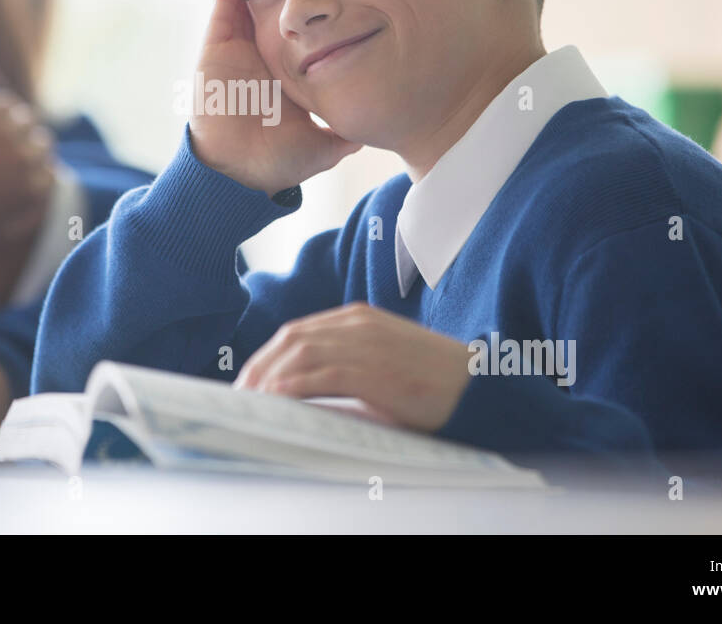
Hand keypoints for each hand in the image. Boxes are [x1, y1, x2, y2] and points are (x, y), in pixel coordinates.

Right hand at [190, 0, 360, 195]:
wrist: (240, 174)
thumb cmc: (280, 161)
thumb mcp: (327, 141)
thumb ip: (349, 129)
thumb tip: (381, 122)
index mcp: (287, 70)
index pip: (302, 30)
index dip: (313, 8)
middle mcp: (263, 55)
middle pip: (272, 6)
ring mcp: (238, 50)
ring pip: (245, 1)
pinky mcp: (216, 50)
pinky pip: (221, 10)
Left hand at [234, 303, 474, 431]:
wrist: (482, 385)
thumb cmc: (435, 380)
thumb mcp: (387, 360)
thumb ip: (351, 363)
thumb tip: (308, 391)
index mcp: (359, 318)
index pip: (298, 331)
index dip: (267, 355)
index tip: (250, 380)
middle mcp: (358, 324)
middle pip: (291, 338)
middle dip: (259, 367)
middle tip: (239, 396)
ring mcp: (367, 344)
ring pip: (300, 353)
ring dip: (269, 379)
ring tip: (250, 402)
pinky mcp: (376, 371)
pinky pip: (322, 376)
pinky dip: (293, 388)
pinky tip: (276, 402)